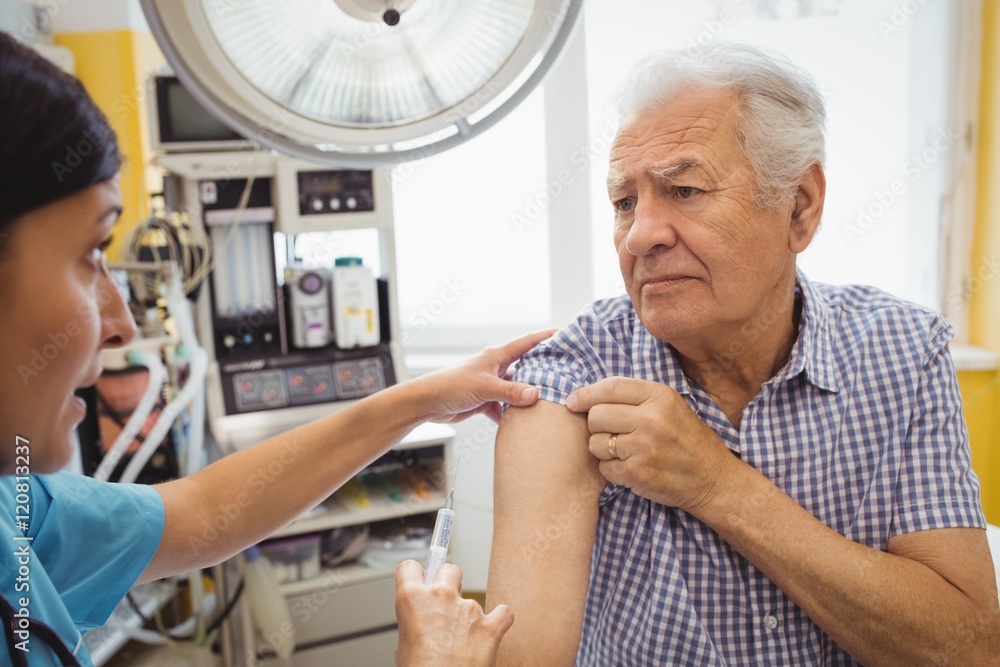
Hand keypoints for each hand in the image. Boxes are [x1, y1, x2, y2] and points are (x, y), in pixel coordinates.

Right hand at [395, 561, 513, 666]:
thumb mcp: (403, 644)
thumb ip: (414, 622)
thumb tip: (424, 624)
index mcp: (412, 599)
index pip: (409, 567)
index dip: (415, 575)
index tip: (420, 580)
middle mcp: (441, 596)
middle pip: (449, 569)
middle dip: (449, 582)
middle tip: (445, 604)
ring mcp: (469, 609)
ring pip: (474, 598)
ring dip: (469, 614)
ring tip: (462, 640)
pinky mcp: (491, 626)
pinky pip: (503, 614)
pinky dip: (499, 621)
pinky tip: (489, 634)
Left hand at [417, 329, 555, 423]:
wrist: (427, 402)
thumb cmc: (450, 385)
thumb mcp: (484, 387)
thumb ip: (510, 392)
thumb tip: (536, 394)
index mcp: (496, 356)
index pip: (527, 342)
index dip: (545, 337)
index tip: (564, 333)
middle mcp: (495, 368)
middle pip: (525, 367)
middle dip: (543, 370)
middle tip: (565, 373)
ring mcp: (491, 385)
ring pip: (516, 389)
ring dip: (527, 396)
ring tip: (549, 402)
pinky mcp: (484, 401)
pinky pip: (504, 408)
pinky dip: (512, 415)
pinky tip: (523, 423)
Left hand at [566, 377, 741, 516]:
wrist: (714, 479)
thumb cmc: (688, 440)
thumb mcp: (670, 407)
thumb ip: (635, 398)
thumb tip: (585, 397)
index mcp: (659, 396)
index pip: (609, 387)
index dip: (585, 394)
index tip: (573, 402)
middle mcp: (650, 419)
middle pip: (596, 416)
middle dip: (597, 426)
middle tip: (613, 434)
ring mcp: (642, 447)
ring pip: (595, 443)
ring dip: (603, 450)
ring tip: (626, 452)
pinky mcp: (637, 474)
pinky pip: (604, 468)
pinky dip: (612, 471)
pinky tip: (631, 469)